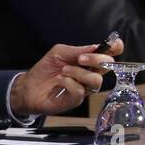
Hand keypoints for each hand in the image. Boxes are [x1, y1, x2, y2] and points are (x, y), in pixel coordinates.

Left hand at [10, 37, 124, 115]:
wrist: (29, 86)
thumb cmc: (45, 69)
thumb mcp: (59, 53)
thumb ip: (78, 50)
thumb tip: (95, 47)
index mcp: (89, 62)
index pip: (109, 54)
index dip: (115, 48)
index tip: (112, 44)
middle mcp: (90, 75)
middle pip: (108, 66)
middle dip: (96, 59)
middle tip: (80, 59)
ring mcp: (85, 88)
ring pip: (96, 80)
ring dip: (78, 72)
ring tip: (63, 71)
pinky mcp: (76, 100)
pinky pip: (80, 91)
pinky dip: (68, 82)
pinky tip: (59, 81)